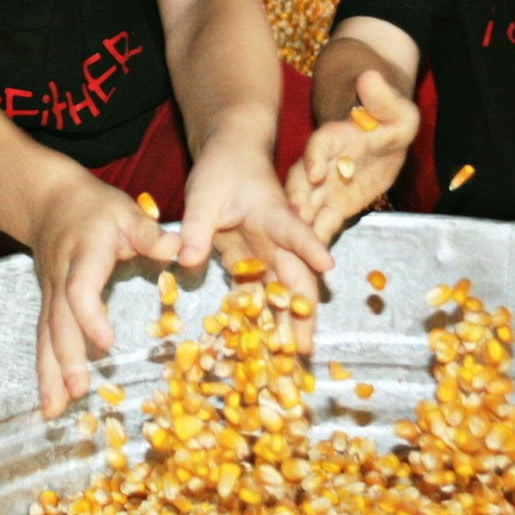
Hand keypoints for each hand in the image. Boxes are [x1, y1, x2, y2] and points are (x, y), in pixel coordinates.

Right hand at [26, 177, 181, 418]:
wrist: (51, 202)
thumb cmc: (96, 209)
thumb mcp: (126, 212)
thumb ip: (150, 233)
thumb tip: (181, 247)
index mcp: (83, 257)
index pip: (80, 290)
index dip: (90, 316)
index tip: (107, 342)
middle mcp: (60, 280)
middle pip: (58, 322)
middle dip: (66, 358)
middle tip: (78, 390)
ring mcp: (50, 295)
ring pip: (46, 337)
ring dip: (49, 375)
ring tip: (53, 411)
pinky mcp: (48, 306)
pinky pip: (44, 341)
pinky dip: (45, 373)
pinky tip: (49, 402)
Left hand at [179, 139, 334, 352]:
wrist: (230, 154)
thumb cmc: (222, 167)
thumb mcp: (204, 193)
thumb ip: (197, 226)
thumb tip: (186, 259)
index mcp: (273, 214)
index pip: (295, 231)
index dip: (310, 248)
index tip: (327, 266)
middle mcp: (277, 238)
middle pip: (297, 276)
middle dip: (304, 312)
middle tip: (305, 348)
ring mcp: (267, 252)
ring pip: (282, 292)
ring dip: (286, 323)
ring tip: (289, 359)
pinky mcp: (251, 261)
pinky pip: (258, 293)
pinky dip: (260, 318)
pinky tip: (260, 346)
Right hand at [286, 69, 418, 243]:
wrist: (382, 133)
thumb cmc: (390, 116)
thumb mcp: (396, 108)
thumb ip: (382, 98)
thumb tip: (370, 77)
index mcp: (337, 136)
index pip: (323, 143)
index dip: (317, 155)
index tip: (314, 170)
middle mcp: (324, 163)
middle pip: (304, 181)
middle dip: (298, 201)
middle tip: (294, 223)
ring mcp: (325, 186)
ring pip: (306, 207)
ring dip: (300, 229)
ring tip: (293, 253)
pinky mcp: (333, 206)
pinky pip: (322, 225)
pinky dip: (314, 245)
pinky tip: (307, 269)